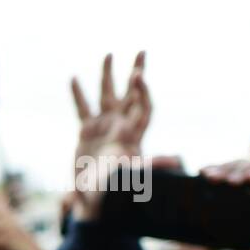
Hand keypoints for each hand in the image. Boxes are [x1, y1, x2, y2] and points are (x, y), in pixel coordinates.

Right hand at [69, 52, 149, 219]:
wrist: (94, 198)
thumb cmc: (114, 190)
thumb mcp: (132, 177)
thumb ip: (150, 166)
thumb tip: (175, 161)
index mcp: (133, 135)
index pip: (142, 107)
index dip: (143, 91)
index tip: (139, 77)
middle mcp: (120, 126)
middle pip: (131, 94)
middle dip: (137, 73)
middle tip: (143, 52)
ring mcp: (104, 127)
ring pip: (107, 95)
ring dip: (108, 75)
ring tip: (109, 54)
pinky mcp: (87, 132)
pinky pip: (83, 109)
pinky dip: (79, 95)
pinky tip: (74, 78)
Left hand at [200, 157, 249, 249]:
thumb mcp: (231, 238)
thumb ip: (214, 239)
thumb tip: (191, 247)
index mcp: (240, 189)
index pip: (226, 171)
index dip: (214, 169)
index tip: (201, 173)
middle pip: (238, 164)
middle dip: (224, 168)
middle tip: (211, 177)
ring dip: (241, 169)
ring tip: (230, 181)